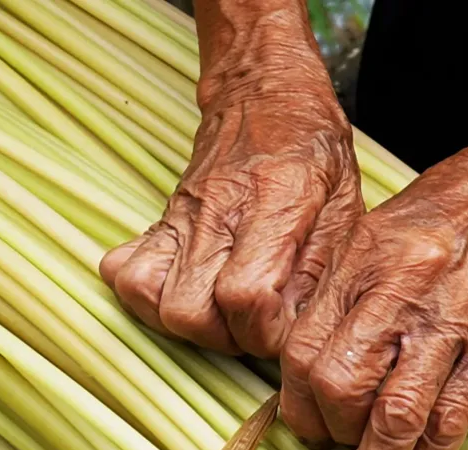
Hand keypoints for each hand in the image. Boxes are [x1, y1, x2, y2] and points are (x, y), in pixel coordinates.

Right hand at [100, 59, 362, 357]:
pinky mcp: (158, 219)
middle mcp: (219, 209)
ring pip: (148, 297)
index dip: (262, 331)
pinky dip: (144, 295)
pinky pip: (123, 272)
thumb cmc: (313, 150)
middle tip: (249, 326)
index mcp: (277, 202)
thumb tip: (291, 329)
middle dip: (222, 338)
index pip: (245, 295)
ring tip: (219, 314)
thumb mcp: (345, 203)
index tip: (280, 330)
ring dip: (184, 323)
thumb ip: (320, 267)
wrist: (262, 94)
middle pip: (189, 310)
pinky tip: (182, 292)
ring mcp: (180, 214)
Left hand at [280, 137, 467, 449]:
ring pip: (394, 413)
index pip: (303, 351)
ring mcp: (448, 322)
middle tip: (334, 445)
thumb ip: (336, 291)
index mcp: (357, 264)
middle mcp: (396, 293)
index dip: (296, 401)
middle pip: (339, 384)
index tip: (304, 421)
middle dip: (329, 430)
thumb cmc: (444, 209)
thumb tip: (304, 358)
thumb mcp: (370, 232)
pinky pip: (453, 416)